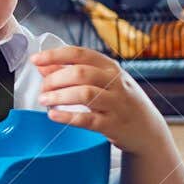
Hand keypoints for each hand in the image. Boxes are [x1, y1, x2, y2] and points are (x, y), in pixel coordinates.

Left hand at [31, 45, 170, 154]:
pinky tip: (53, 115)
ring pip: (85, 94)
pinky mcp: (113, 124)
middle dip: (55, 79)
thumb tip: (43, 66)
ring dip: (59, 96)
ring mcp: (116, 103)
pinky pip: (87, 119)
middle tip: (42, 88)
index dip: (55, 55)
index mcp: (110, 67)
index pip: (80, 54)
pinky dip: (67, 117)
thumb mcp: (102, 82)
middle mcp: (115, 82)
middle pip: (81, 73)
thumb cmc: (120, 102)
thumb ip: (73, 72)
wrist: (147, 130)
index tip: (35, 59)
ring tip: (44, 100)